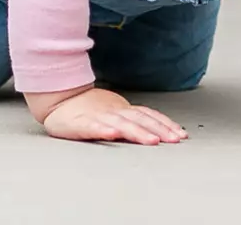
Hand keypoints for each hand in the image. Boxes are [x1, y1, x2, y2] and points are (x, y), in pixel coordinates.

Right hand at [38, 87, 188, 145]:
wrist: (59, 98)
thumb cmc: (88, 108)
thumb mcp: (115, 111)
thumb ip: (133, 118)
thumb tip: (158, 129)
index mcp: (123, 109)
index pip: (149, 115)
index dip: (166, 124)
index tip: (181, 134)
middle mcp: (114, 111)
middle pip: (140, 120)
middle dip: (159, 130)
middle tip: (174, 140)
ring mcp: (98, 116)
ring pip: (121, 124)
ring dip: (138, 132)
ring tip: (151, 141)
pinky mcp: (80, 123)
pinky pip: (92, 127)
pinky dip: (103, 130)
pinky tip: (112, 135)